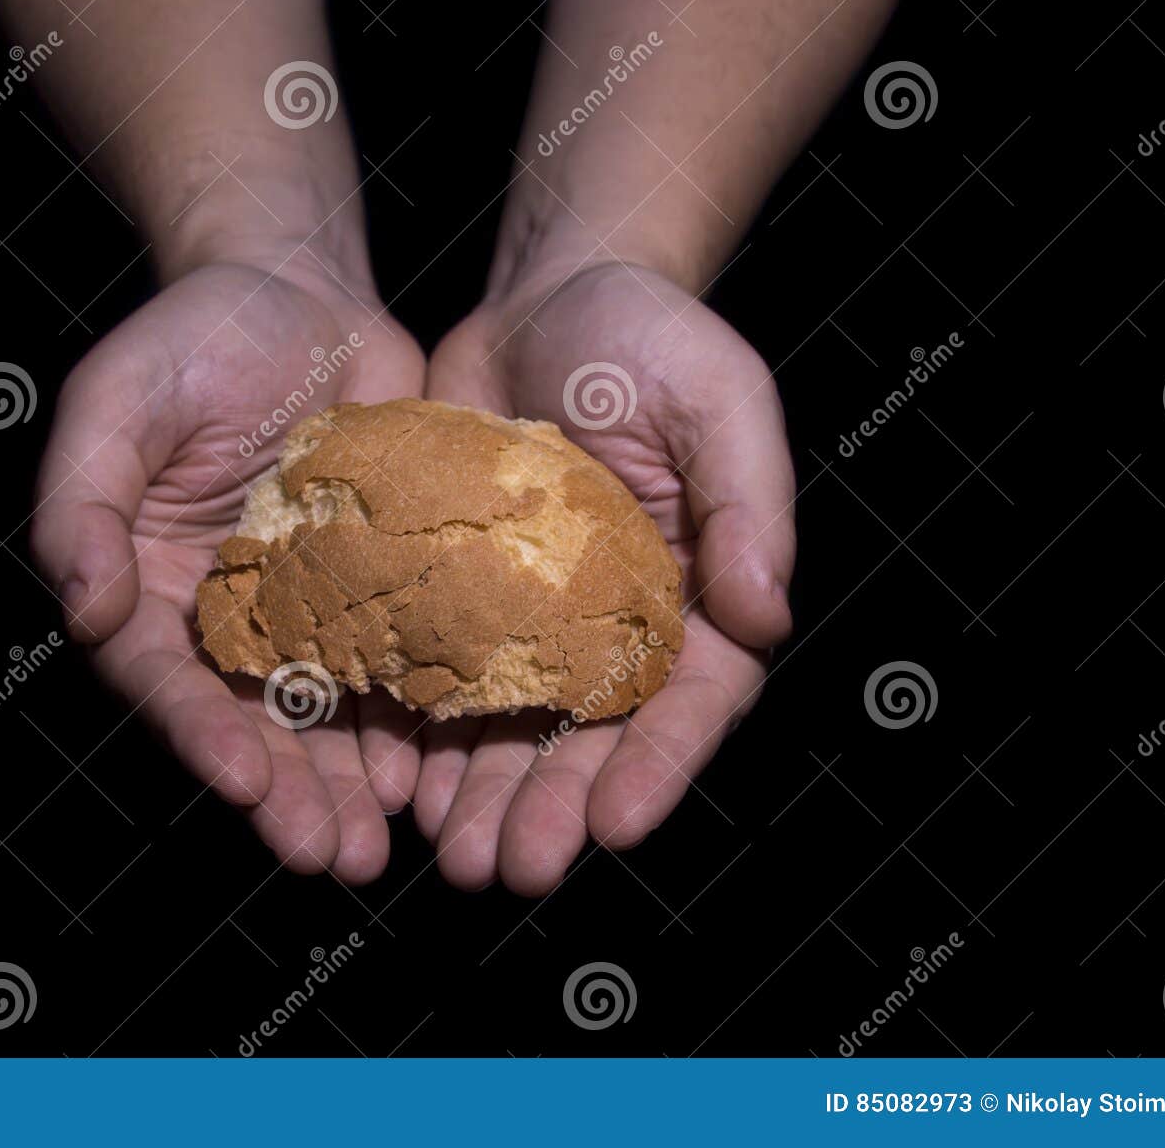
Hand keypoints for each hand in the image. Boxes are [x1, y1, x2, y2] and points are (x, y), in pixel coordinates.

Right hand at [30, 248, 425, 882]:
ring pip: (331, 715)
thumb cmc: (192, 339)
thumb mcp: (116, 403)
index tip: (244, 784)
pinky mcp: (383, 587)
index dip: (203, 736)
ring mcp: (312, 609)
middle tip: (331, 856)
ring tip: (383, 843)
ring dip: (353, 784)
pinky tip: (438, 768)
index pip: (170, 683)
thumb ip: (83, 503)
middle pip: (255, 723)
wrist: (299, 295)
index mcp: (153, 589)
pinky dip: (416, 719)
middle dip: (291, 793)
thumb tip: (82, 609)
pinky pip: (400, 662)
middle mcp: (231, 618)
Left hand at [420, 260, 796, 894]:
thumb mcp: (718, 398)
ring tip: (451, 854)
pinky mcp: (460, 595)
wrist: (546, 297)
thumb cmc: (650, 337)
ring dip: (483, 795)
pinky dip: (421, 737)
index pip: (689, 702)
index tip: (617, 824)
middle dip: (552, 805)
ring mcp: (533, 619)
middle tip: (513, 868)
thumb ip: (748, 504)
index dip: (658, 766)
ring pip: (511, 729)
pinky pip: (440, 679)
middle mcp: (615, 625)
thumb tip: (766, 614)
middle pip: (591, 739)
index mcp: (696, 595)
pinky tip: (398, 784)